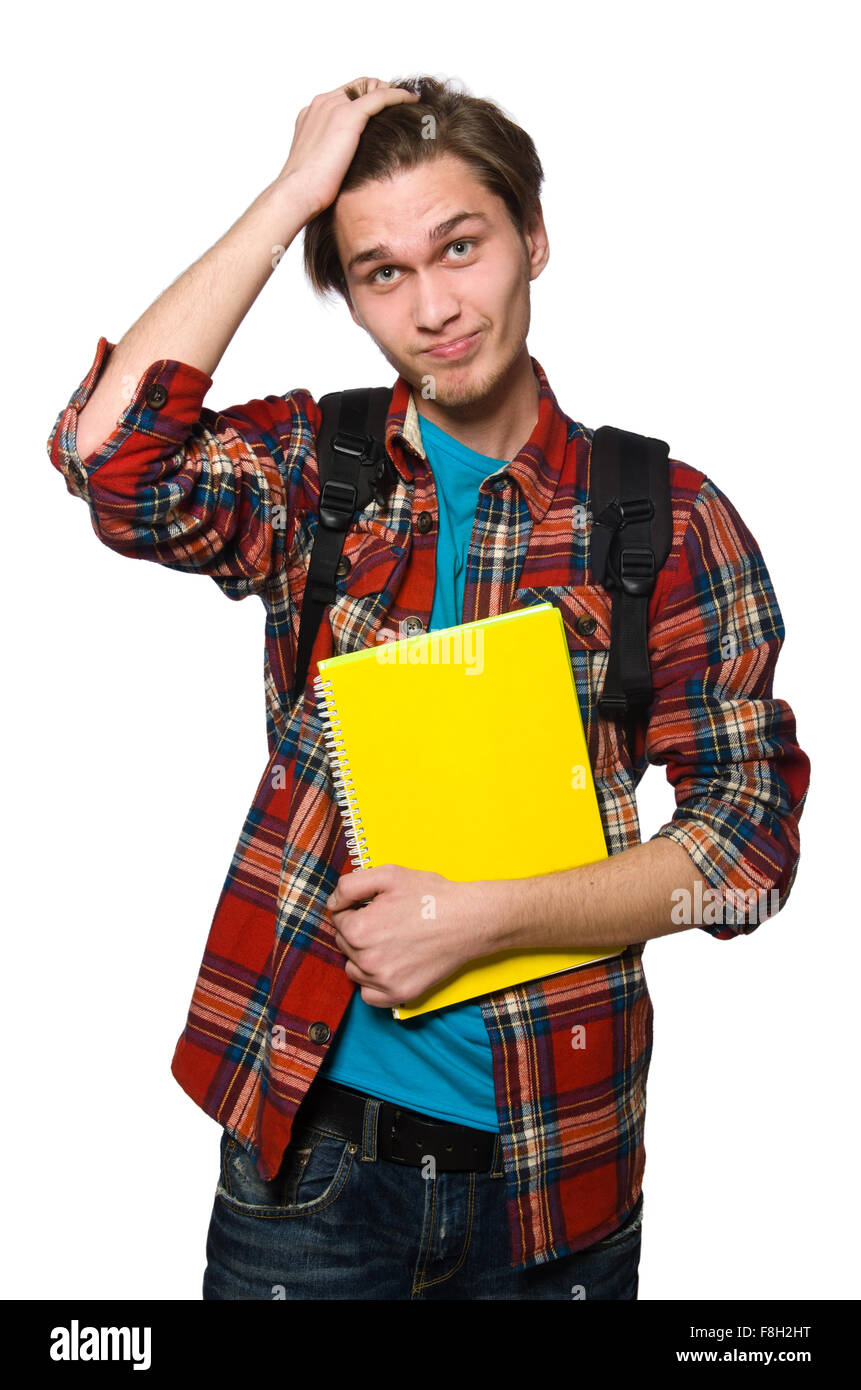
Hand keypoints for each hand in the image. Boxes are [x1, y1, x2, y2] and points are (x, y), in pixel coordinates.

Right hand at [276, 78, 419, 220]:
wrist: (297, 192)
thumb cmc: (306, 190)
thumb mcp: (319, 166)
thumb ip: (331, 155)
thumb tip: (347, 170)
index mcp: (311, 115)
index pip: (343, 96)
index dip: (364, 99)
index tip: (382, 112)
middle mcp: (321, 104)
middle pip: (357, 87)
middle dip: (379, 92)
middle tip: (399, 104)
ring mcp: (333, 107)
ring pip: (370, 87)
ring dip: (391, 92)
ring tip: (408, 102)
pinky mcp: (347, 114)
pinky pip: (380, 96)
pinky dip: (398, 95)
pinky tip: (412, 101)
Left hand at [326, 864, 484, 1008]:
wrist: (468, 920)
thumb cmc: (430, 895)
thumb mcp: (388, 874)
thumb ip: (349, 885)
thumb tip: (333, 903)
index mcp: (359, 929)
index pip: (338, 919)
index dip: (354, 908)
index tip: (374, 906)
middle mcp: (366, 960)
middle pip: (344, 944)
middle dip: (358, 930)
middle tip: (386, 920)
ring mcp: (383, 980)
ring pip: (353, 969)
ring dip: (362, 957)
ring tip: (388, 941)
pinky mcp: (399, 994)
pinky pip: (368, 995)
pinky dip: (372, 983)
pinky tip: (387, 966)